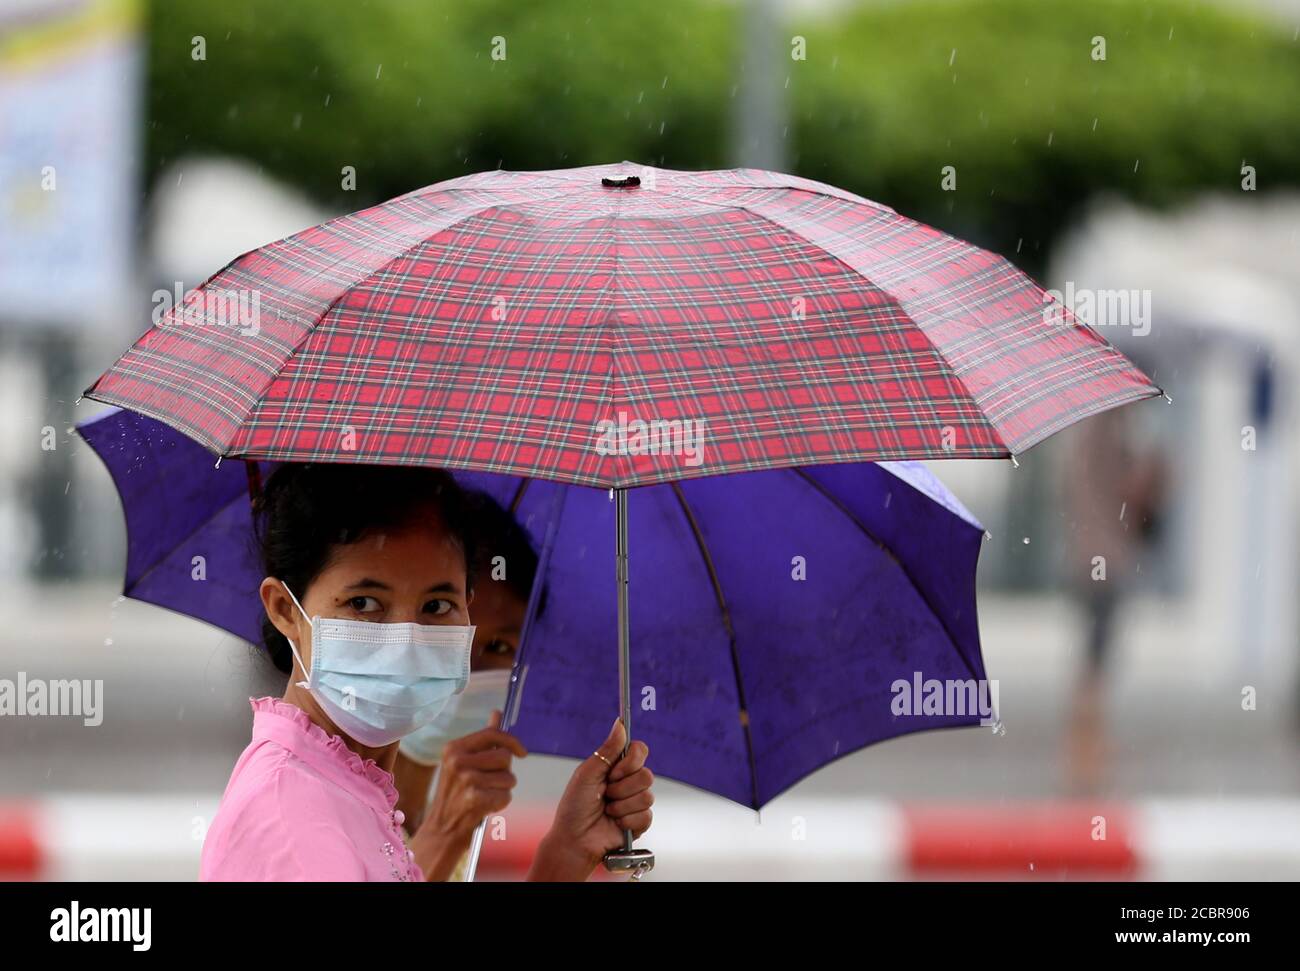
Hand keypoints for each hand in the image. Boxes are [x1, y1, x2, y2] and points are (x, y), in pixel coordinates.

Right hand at [410, 711, 525, 880]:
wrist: (442, 830)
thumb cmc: (457, 794)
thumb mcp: (464, 762)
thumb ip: (483, 738)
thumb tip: (497, 713)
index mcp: (454, 748)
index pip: (492, 734)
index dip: (512, 741)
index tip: (522, 753)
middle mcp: (457, 760)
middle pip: (504, 757)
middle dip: (505, 772)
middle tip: (490, 783)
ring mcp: (465, 779)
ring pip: (508, 778)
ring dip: (503, 789)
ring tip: (486, 796)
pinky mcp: (473, 798)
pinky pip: (505, 795)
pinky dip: (500, 803)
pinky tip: (485, 807)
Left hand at [527, 718, 653, 880]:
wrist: (574, 840)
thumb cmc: (574, 807)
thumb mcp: (587, 774)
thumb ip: (607, 749)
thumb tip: (620, 723)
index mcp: (616, 767)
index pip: (639, 751)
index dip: (631, 761)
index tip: (613, 771)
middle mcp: (629, 782)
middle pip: (646, 774)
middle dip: (621, 787)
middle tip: (605, 794)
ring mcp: (636, 802)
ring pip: (647, 796)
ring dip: (621, 805)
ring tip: (607, 810)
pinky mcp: (640, 822)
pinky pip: (646, 815)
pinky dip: (626, 820)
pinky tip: (614, 823)